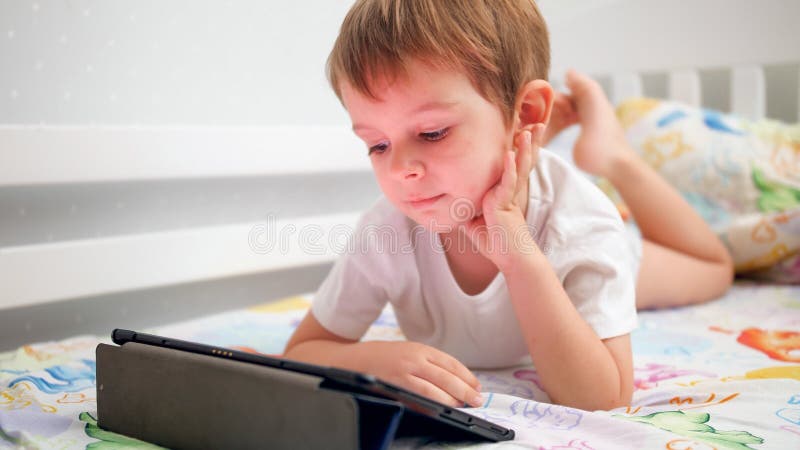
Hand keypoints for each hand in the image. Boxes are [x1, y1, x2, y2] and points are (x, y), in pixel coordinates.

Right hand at [354, 341, 483, 407]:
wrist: (351, 360)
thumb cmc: (380, 357)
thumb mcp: (406, 351)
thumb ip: (427, 362)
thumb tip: (452, 379)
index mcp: (419, 349)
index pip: (451, 363)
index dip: (467, 376)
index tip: (477, 386)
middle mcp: (413, 360)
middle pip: (448, 378)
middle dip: (466, 391)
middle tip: (477, 400)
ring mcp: (403, 375)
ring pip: (436, 391)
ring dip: (452, 401)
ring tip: (462, 407)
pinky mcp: (394, 389)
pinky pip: (418, 401)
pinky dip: (432, 407)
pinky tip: (440, 411)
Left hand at [461, 123, 544, 270]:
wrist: (510, 258)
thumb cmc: (495, 241)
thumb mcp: (474, 219)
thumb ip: (466, 205)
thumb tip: (448, 198)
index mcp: (507, 191)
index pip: (516, 164)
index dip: (521, 147)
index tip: (524, 129)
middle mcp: (511, 190)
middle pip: (523, 161)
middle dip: (530, 142)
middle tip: (537, 124)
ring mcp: (510, 196)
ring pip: (519, 167)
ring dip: (523, 148)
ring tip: (528, 130)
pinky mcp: (507, 205)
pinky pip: (508, 183)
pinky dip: (510, 169)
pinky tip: (510, 155)